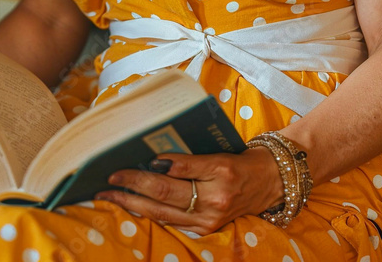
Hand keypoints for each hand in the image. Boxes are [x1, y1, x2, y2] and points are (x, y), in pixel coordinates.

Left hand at [93, 147, 285, 234]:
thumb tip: (158, 158)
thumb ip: (191, 157)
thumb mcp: (221, 150)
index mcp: (221, 170)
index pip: (182, 167)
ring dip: (134, 203)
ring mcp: (211, 219)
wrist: (271, 183)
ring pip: (164, 212)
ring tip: (111, 193)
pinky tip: (131, 205)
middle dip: (135, 184)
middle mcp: (216, 198)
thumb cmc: (242, 159)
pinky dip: (149, 214)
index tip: (132, 158)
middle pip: (167, 192)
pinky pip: (172, 222)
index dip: (156, 164)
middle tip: (110, 176)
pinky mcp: (207, 230)